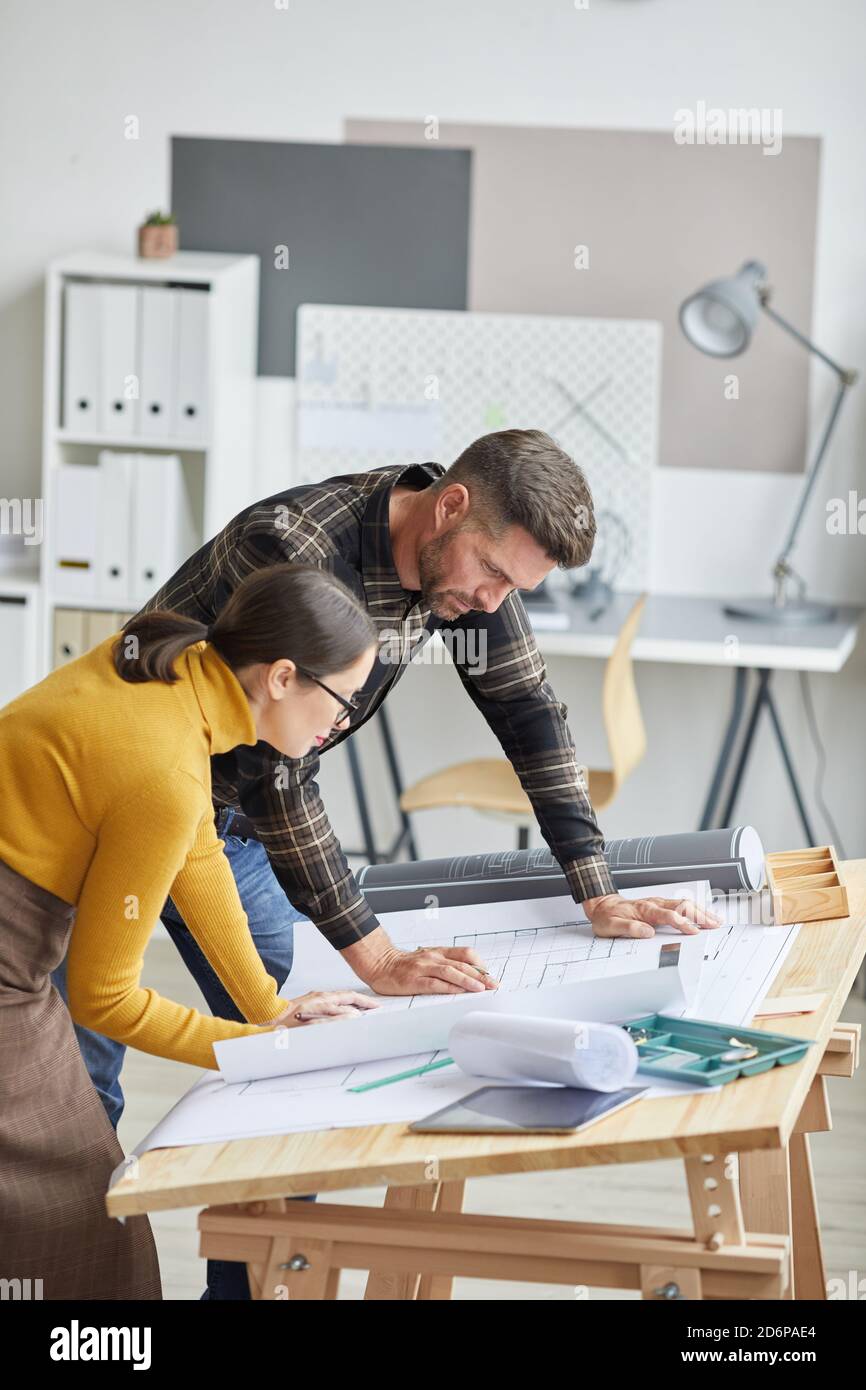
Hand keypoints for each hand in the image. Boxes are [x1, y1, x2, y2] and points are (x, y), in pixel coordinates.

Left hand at [271, 989, 380, 1026]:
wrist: (267, 1018)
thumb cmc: (287, 1024)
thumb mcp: (313, 1025)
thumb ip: (335, 1020)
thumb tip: (353, 1016)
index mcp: (323, 999)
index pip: (351, 998)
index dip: (365, 1003)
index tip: (376, 1008)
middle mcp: (320, 996)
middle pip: (346, 996)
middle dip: (361, 1001)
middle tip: (373, 1007)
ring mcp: (313, 998)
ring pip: (338, 999)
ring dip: (350, 1003)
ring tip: (360, 1010)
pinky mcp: (308, 1002)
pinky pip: (330, 1002)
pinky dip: (340, 1006)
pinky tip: (340, 1012)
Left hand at [583, 893, 722, 939]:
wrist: (602, 905)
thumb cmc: (606, 916)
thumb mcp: (611, 926)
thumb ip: (629, 928)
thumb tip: (648, 933)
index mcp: (644, 909)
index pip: (668, 915)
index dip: (681, 923)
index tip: (693, 931)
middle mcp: (654, 904)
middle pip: (682, 906)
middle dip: (699, 916)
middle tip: (714, 925)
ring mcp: (658, 903)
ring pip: (684, 904)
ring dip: (700, 912)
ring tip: (715, 920)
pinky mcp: (659, 905)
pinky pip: (680, 905)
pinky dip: (694, 910)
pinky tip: (703, 915)